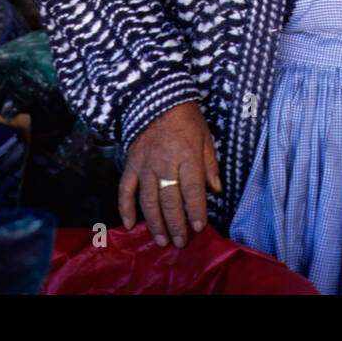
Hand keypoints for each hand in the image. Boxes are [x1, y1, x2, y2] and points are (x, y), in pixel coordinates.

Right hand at [118, 101, 221, 247]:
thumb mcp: (206, 137)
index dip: (196, 211)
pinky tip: (130, 225)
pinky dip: (126, 208)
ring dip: (155, 223)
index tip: (198, 228)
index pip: (192, 190)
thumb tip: (216, 190)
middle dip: (176, 224)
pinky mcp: (131, 164)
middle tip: (180, 243)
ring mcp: (145, 165)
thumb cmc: (186, 118)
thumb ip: (210, 165)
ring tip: (162, 241)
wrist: (158, 98)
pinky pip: (125, 189)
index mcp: (187, 156)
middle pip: (170, 200)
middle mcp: (165, 163)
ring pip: (148, 200)